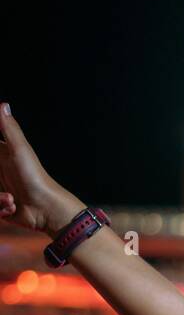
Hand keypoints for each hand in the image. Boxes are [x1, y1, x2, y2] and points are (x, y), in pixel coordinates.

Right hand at [0, 104, 70, 233]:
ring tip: (12, 200)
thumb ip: (8, 128)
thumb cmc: (35, 177)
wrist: (46, 209)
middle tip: (8, 192)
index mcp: (0, 153)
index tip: (4, 165)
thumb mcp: (19, 149)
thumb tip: (3, 105)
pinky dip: (1, 209)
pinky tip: (13, 207)